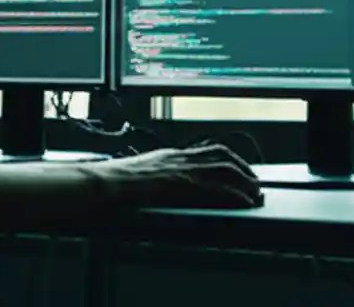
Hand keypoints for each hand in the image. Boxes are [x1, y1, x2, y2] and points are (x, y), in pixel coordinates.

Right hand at [88, 144, 261, 208]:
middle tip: (254, 183)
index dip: (228, 158)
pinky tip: (243, 203)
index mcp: (168, 155)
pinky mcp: (180, 185)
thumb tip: (161, 190)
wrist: (99, 185)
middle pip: (221, 156)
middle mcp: (177, 158)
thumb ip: (154, 180)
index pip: (206, 150)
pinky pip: (215, 188)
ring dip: (243, 181)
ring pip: (223, 169)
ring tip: (255, 194)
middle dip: (242, 168)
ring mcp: (179, 170)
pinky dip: (234, 195)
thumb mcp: (137, 176)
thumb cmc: (110, 186)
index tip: (240, 168)